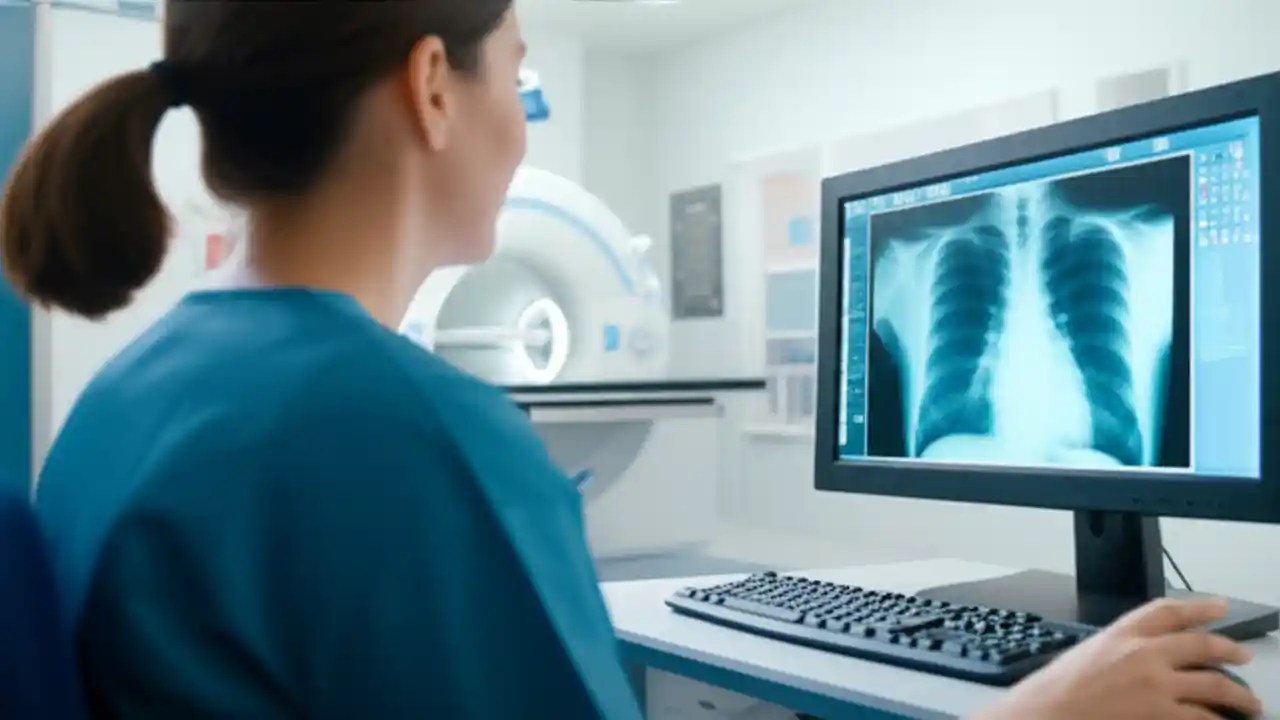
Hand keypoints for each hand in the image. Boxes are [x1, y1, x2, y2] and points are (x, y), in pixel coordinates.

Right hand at [971, 598, 1261, 719]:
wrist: (1043, 714)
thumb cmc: (1054, 692)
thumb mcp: (1085, 656)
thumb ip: (1117, 651)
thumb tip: (1146, 659)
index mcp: (1120, 634)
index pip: (1167, 611)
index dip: (1199, 607)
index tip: (1220, 606)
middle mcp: (1143, 654)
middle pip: (1200, 643)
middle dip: (1229, 649)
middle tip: (1243, 655)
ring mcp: (1156, 686)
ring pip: (1214, 684)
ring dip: (1238, 694)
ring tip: (1249, 703)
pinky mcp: (1161, 714)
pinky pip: (1203, 718)